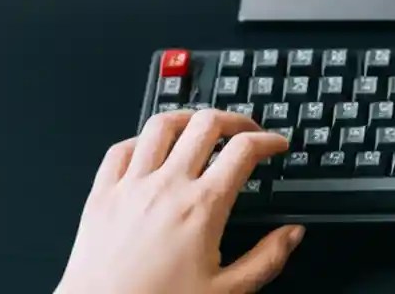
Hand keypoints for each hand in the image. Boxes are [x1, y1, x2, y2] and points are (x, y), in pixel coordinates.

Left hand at [56, 110, 302, 293]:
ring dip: (189, 118)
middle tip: (246, 131)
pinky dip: (141, 140)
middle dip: (235, 120)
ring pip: (162, 125)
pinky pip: (120, 148)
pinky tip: (151, 148)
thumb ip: (266, 259)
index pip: (244, 150)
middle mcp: (167, 186)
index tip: (276, 145)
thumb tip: (292, 234)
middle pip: (206, 124)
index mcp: (202, 207)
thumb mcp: (226, 292)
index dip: (268, 140)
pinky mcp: (102, 194)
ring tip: (201, 126)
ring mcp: (131, 185)